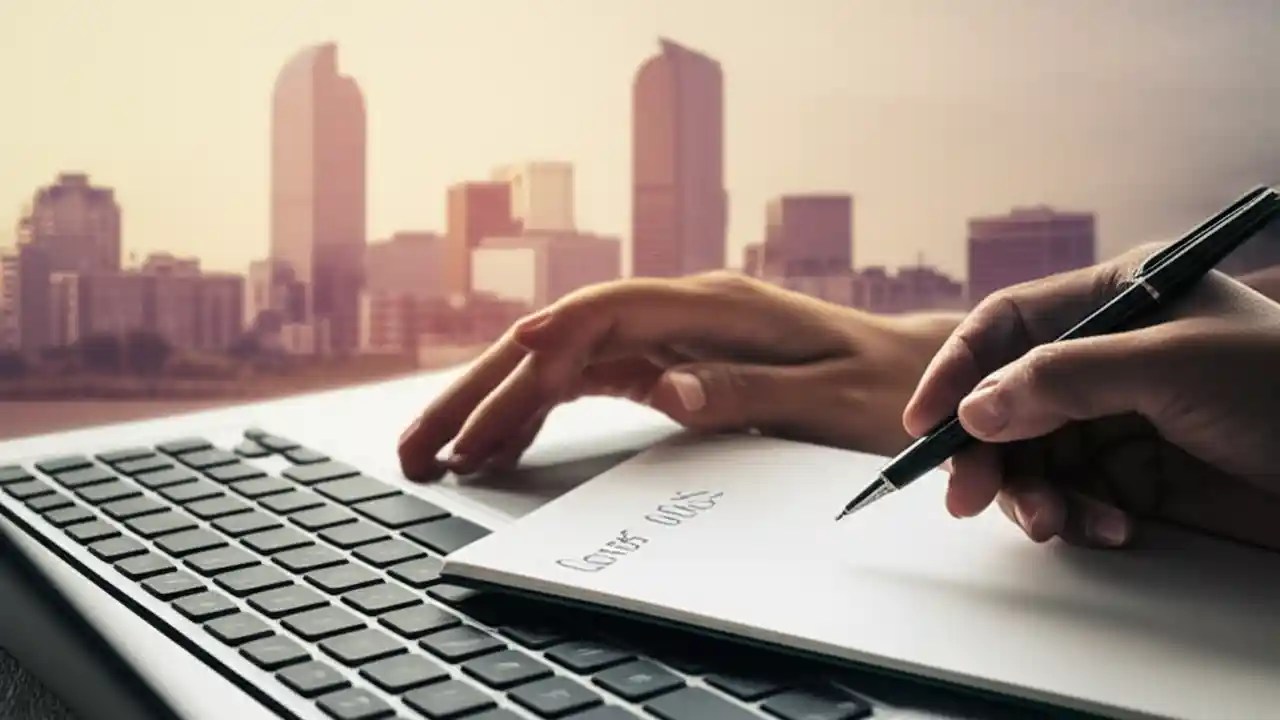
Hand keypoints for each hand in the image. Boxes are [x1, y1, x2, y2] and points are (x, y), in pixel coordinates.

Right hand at [398, 272, 958, 478]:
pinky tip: (503, 448)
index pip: (606, 314)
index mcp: (715, 308)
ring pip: (559, 363)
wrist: (919, 375)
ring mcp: (668, 338)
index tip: (492, 388)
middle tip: (422, 447)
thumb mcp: (826, 399)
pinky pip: (585, 385)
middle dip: (486, 389)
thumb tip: (663, 390)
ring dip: (496, 406)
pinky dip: (539, 416)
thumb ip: (743, 390)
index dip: (543, 346)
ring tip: (438, 457)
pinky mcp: (667, 365)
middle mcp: (680, 313)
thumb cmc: (883, 387)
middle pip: (560, 338)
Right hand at [903, 245, 1279, 549]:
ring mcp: (1124, 412)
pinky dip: (1079, 515)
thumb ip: (1062, 382)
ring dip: (1033, 493)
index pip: (1009, 325)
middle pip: (1009, 398)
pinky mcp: (1142, 469)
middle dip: (988, 450)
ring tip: (1053, 523)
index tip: (923, 423)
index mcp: (1119, 296)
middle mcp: (1111, 351)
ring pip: (1036, 453)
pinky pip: (1076, 491)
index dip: (958, 370)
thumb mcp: (1168, 367)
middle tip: (968, 496)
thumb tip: (974, 412)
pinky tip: (1113, 528)